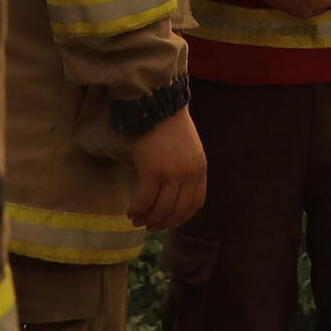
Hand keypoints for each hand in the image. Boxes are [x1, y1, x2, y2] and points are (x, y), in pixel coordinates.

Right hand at [128, 106, 206, 230]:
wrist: (157, 104)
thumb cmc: (168, 123)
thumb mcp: (187, 148)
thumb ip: (185, 169)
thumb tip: (172, 192)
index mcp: (200, 169)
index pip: (195, 204)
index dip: (181, 218)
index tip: (168, 222)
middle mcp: (189, 175)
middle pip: (177, 211)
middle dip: (162, 223)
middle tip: (150, 226)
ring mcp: (171, 175)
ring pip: (160, 209)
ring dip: (147, 219)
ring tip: (136, 220)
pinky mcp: (152, 172)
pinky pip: (144, 200)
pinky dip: (137, 209)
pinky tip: (130, 211)